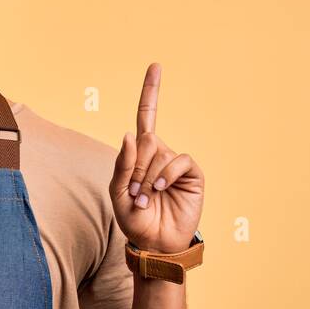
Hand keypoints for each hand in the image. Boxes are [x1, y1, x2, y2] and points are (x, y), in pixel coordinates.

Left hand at [109, 62, 204, 253]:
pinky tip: (161, 189)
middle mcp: (159, 153)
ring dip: (147, 178)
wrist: (156, 243)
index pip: (145, 117)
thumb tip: (130, 134)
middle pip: (145, 141)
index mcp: (140, 154)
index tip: (156, 66)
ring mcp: (176, 163)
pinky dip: (166, 174)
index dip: (151, 91)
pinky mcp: (192, 173)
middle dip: (135, 168)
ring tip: (146, 199)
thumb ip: (121, 165)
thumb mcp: (117, 194)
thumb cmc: (135, 220)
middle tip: (134, 193)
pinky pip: (178, 160)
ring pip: (159, 152)